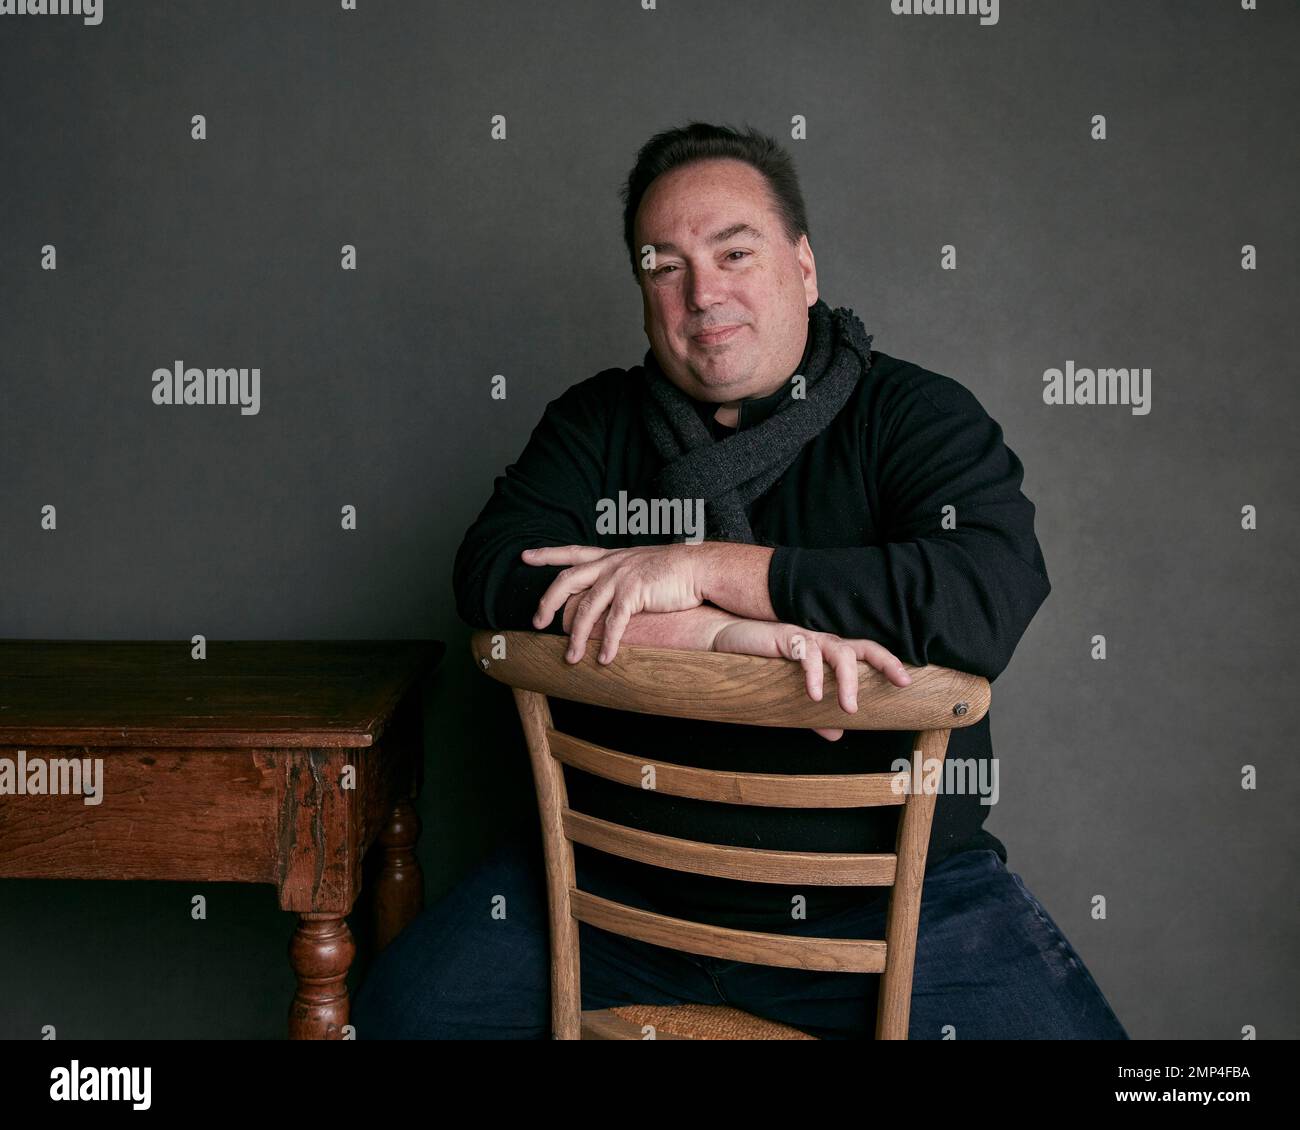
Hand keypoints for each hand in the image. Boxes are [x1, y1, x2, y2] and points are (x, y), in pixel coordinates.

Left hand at [522, 544, 707, 663]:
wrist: (700, 568)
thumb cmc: (675, 571)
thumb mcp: (642, 567)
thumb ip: (623, 576)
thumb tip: (611, 594)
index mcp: (611, 557)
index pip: (572, 552)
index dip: (547, 554)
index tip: (525, 557)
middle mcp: (611, 563)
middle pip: (567, 580)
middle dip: (547, 602)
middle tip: (536, 623)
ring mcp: (621, 577)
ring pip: (586, 608)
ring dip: (575, 637)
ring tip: (570, 658)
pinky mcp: (634, 592)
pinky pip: (613, 623)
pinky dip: (606, 643)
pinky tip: (604, 659)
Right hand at [711, 619, 911, 740]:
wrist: (726, 641)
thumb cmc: (760, 665)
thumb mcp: (791, 694)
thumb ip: (813, 714)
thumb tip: (836, 734)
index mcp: (826, 654)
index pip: (864, 654)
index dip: (887, 664)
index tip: (907, 682)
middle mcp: (821, 643)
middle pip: (860, 647)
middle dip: (884, 662)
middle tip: (899, 682)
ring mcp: (804, 638)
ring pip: (838, 650)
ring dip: (847, 679)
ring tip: (848, 706)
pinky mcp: (784, 637)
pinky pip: (804, 651)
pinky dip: (812, 673)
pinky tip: (813, 694)